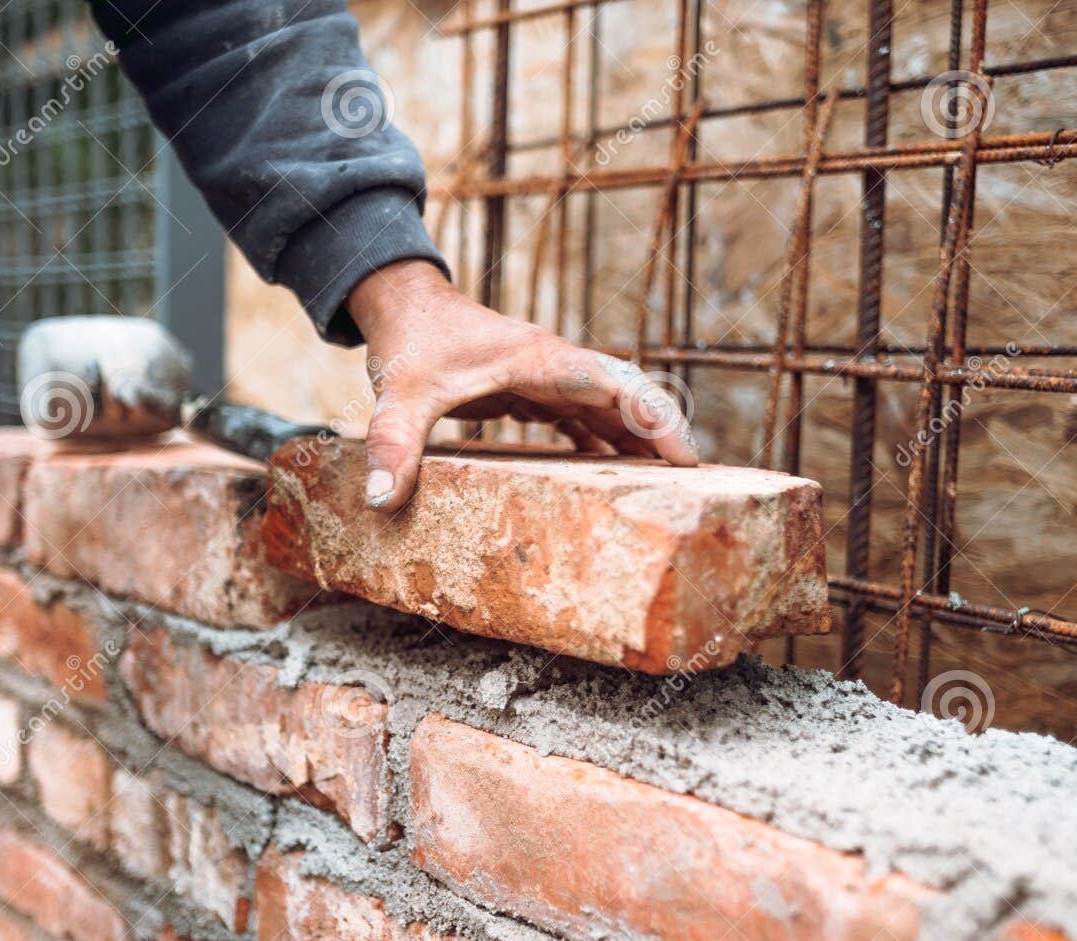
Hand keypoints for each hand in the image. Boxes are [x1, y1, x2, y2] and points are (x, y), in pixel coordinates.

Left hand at [345, 260, 697, 508]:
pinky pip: (583, 416)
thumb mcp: (399, 394)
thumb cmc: (409, 341)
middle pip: (625, 395)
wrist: (402, 303)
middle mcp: (554, 365)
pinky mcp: (534, 388)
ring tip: (669, 486)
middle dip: (662, 434)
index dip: (651, 418)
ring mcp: (547, 375)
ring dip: (638, 441)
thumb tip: (382, 500)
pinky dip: (603, 442)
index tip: (681, 456)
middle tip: (694, 482)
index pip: (612, 384)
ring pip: (609, 407)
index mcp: (538, 360)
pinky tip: (613, 475)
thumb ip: (394, 443)